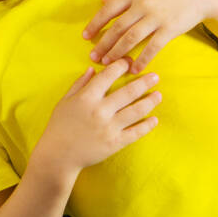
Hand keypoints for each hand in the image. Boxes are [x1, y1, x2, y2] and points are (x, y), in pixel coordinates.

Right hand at [33, 59, 160, 177]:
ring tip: (158, 95)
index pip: (108, 75)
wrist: (59, 155)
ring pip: (136, 111)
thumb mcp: (65, 101)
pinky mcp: (115, 143)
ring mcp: (109, 127)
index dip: (121, 65)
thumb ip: (79, 84)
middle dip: (144, 82)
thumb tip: (92, 69)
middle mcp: (100, 110)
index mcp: (87, 97)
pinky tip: (154, 119)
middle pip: (128, 92)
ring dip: (150, 101)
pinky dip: (147, 125)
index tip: (130, 61)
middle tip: (155, 76)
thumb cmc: (59, 126)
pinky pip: (136, 132)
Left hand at [84, 0, 215, 73]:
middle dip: (104, 43)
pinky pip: (152, 47)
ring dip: (118, 52)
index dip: (96, 24)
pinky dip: (142, 59)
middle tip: (94, 57)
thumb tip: (102, 0)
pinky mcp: (169, 29)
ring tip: (108, 64)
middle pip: (117, 27)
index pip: (109, 10)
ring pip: (131, 38)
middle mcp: (143, 5)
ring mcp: (156, 17)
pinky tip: (134, 69)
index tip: (86, 37)